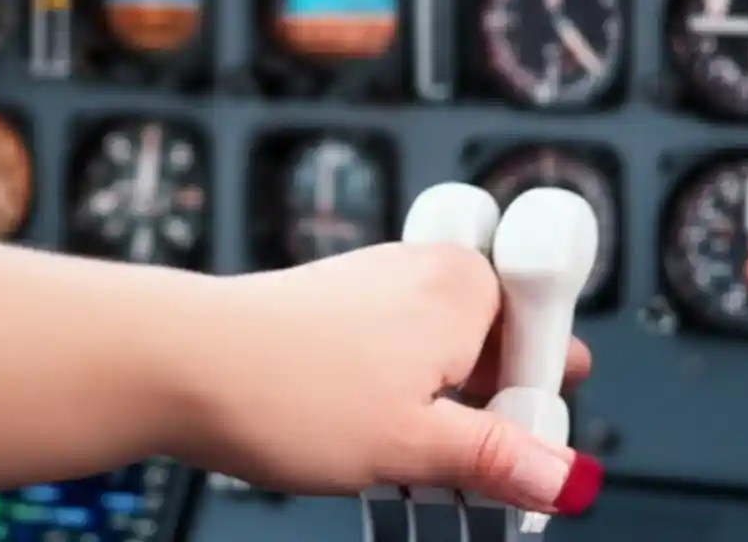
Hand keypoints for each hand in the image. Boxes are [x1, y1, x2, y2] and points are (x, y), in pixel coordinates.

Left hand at [160, 242, 597, 514]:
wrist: (179, 363)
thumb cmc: (285, 387)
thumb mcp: (411, 444)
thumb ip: (499, 459)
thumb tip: (567, 477)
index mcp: (464, 288)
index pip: (546, 346)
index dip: (540, 411)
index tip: (524, 462)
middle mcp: (430, 270)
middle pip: (501, 349)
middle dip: (493, 413)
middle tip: (469, 470)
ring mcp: (386, 284)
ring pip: (449, 357)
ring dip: (446, 412)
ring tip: (418, 463)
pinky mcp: (349, 303)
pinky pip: (405, 352)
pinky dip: (406, 395)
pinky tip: (380, 436)